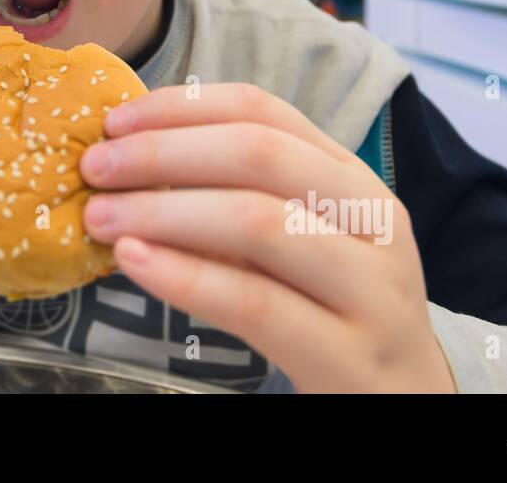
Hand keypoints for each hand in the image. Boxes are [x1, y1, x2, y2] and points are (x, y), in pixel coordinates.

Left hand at [79, 83, 455, 392]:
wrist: (410, 398)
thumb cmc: (332, 307)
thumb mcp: (298, 238)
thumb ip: (234, 197)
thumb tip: (130, 161)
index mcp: (352, 177)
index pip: (263, 112)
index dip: (181, 108)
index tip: (114, 121)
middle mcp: (371, 219)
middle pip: (258, 156)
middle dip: (163, 154)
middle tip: (96, 169)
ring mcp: (370, 289)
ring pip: (258, 223)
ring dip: (164, 213)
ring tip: (102, 220)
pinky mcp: (350, 356)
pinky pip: (256, 304)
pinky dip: (186, 278)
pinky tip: (136, 264)